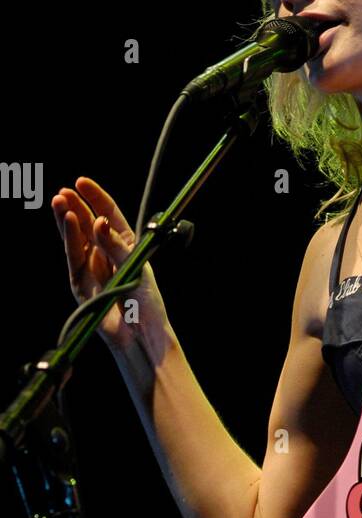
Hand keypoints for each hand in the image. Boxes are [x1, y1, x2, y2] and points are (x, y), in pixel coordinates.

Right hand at [51, 177, 169, 352]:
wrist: (140, 335)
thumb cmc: (147, 303)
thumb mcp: (136, 268)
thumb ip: (116, 245)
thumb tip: (99, 222)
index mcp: (126, 245)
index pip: (108, 214)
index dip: (95, 197)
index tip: (82, 181)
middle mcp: (106, 253)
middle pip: (87, 223)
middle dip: (76, 206)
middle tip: (64, 191)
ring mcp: (91, 267)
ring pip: (75, 237)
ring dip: (67, 219)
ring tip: (58, 200)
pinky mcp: (79, 283)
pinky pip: (73, 257)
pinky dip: (70, 239)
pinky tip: (67, 222)